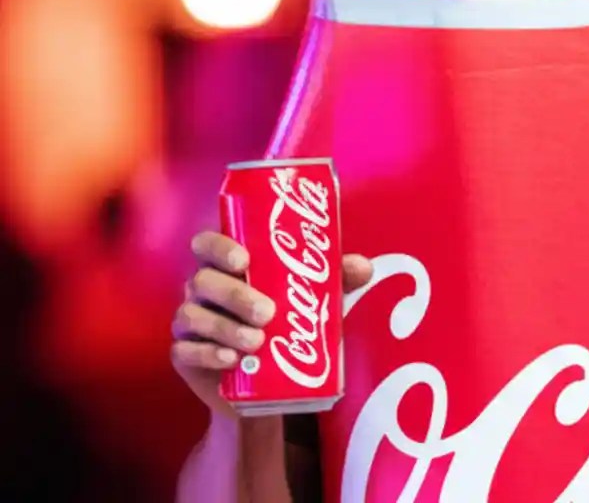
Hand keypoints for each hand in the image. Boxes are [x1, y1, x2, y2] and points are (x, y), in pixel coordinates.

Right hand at [171, 231, 373, 417]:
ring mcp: (190, 321)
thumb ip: (336, 279)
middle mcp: (202, 289)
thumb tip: (363, 267)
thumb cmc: (289, 322)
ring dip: (225, 328)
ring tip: (257, 341)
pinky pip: (186, 351)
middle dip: (234, 295)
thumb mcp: (314, 299)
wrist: (271, 383)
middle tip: (268, 312)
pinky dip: (208, 354)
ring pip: (192, 316)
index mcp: (226, 266)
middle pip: (202, 281)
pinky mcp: (185, 355)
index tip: (244, 260)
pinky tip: (231, 360)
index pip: (207, 244)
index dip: (219, 247)